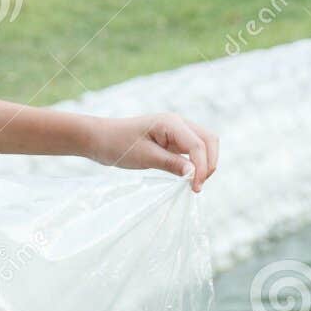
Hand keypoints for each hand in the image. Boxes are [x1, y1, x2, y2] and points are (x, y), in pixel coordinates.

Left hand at [88, 112, 219, 192]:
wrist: (100, 138)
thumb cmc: (117, 144)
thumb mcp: (144, 157)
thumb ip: (171, 164)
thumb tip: (194, 174)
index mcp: (171, 123)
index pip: (198, 145)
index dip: (201, 167)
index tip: (195, 188)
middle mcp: (178, 123)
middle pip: (209, 141)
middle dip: (209, 163)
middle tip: (197, 186)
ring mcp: (177, 131)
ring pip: (204, 144)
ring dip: (205, 163)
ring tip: (194, 183)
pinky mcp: (173, 140)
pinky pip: (193, 150)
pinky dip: (196, 162)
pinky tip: (188, 177)